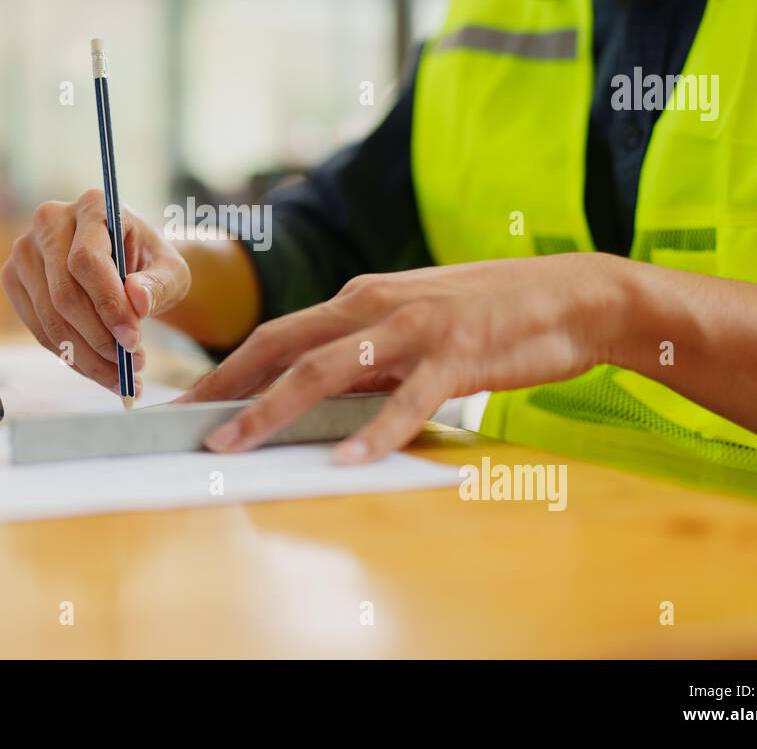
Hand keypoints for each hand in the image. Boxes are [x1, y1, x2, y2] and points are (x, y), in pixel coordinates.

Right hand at [1, 190, 190, 389]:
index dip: (108, 304)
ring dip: (87, 356)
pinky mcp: (14, 279)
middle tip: (132, 367)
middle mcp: (50, 221)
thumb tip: (137, 302)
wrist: (126, 265)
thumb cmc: (150, 263)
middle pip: (64, 293)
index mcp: (93, 205)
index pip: (87, 260)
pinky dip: (70, 357)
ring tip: (123, 376)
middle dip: (99, 338)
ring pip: (49, 317)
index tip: (133, 340)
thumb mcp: (171, 271)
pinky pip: (38, 328)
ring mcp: (25, 250)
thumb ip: (159, 284)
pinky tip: (99, 369)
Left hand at [181, 253, 634, 462]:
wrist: (572, 295)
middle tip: (184, 424)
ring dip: (273, 408)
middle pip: (282, 344)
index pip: (278, 333)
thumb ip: (368, 357)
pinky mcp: (457, 354)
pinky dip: (375, 431)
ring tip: (234, 445)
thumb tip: (319, 396)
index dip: (229, 368)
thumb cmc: (491, 316)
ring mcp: (414, 327)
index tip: (190, 401)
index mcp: (362, 299)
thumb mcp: (414, 329)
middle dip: (227, 386)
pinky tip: (347, 460)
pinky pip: (408, 399)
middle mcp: (375, 305)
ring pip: (326, 368)